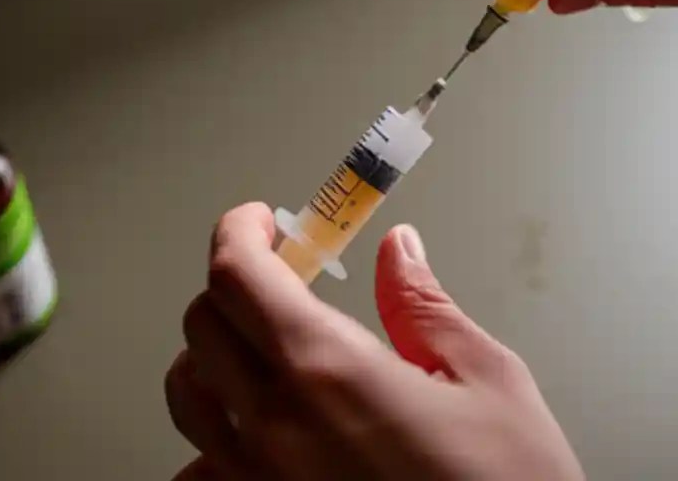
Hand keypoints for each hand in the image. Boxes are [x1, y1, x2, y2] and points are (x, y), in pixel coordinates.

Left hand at [165, 203, 583, 480]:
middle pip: (202, 326)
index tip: (262, 221)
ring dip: (215, 356)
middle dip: (237, 285)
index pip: (238, 275)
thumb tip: (398, 252)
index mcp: (330, 373)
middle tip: (286, 277)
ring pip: (186, 396)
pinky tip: (262, 433)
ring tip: (267, 349)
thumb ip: (425, 308)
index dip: (240, 232)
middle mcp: (275, 428)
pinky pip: (200, 471)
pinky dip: (213, 440)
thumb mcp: (490, 381)